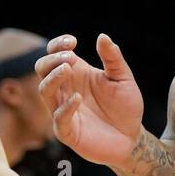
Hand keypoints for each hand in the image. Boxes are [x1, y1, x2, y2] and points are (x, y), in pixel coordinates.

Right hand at [35, 33, 143, 165]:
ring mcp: (63, 110)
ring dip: (53, 78)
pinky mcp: (68, 132)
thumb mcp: (123, 79)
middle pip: (42, 69)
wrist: (132, 138)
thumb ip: (113, 59)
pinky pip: (59, 118)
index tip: (73, 42)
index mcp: (76, 73)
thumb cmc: (125, 107)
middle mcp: (65, 90)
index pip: (54, 54)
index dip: (58, 45)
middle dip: (52, 60)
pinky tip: (78, 98)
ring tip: (67, 69)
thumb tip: (102, 36)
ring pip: (45, 91)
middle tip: (69, 58)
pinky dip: (66, 107)